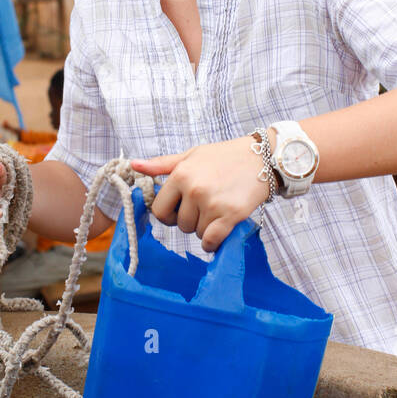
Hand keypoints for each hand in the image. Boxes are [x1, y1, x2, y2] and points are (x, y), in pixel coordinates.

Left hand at [130, 135, 268, 250]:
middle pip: (179, 224)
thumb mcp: (191, 155)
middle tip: (204, 207)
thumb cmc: (224, 156)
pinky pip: (211, 240)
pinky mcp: (230, 215)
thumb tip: (134, 165)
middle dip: (189, 220)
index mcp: (180, 174)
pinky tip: (219, 231)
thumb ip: (162, 164)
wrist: (262, 158)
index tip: (180, 209)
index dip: (168, 213)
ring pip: (195, 233)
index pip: (159, 210)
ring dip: (204, 228)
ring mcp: (212, 203)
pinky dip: (212, 242)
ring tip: (217, 211)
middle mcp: (194, 189)